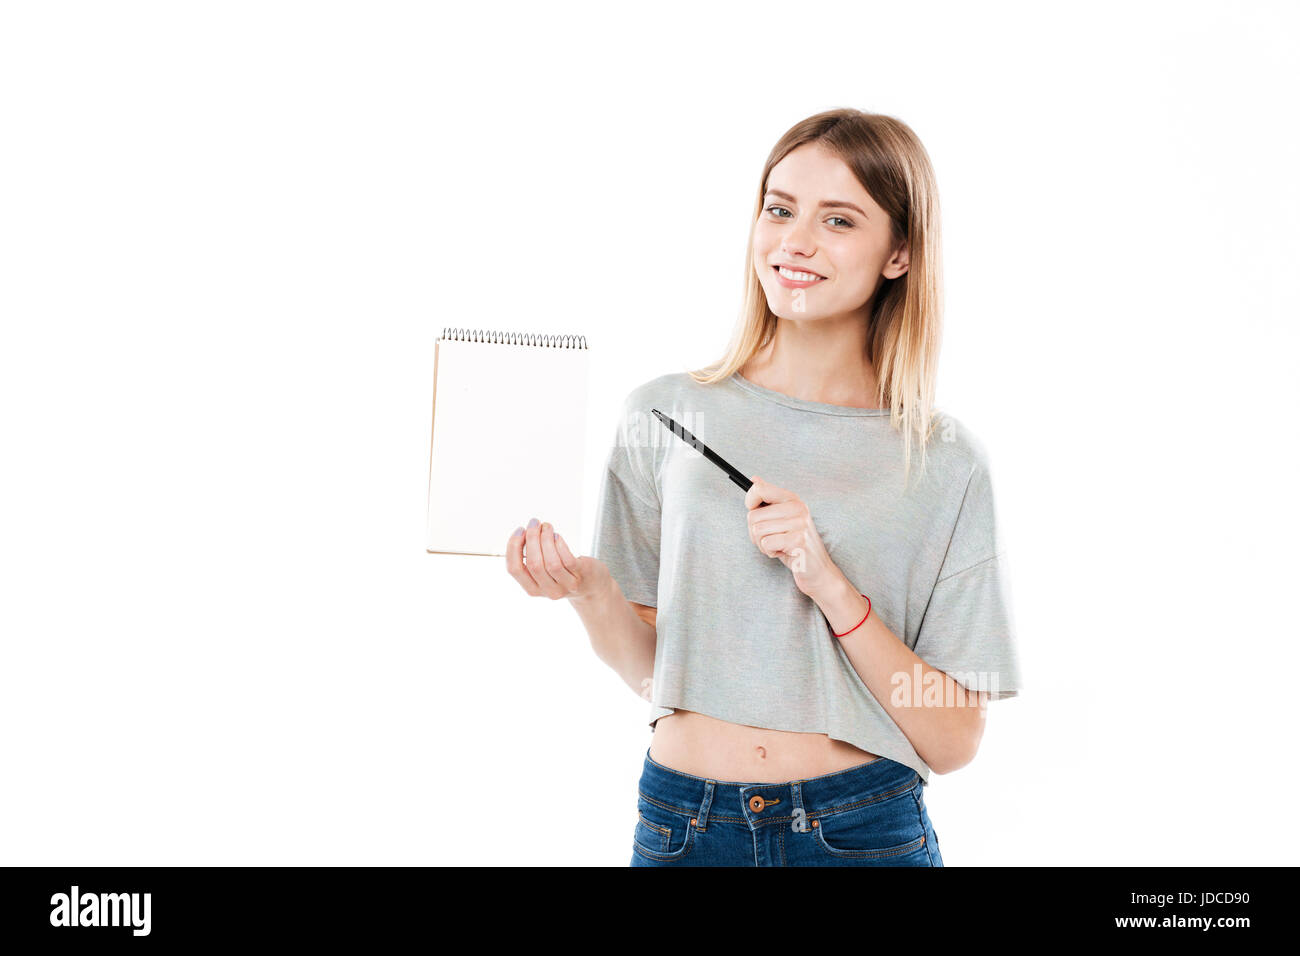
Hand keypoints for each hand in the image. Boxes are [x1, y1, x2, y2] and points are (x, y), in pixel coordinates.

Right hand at [505, 518, 607, 601]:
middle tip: (534, 523)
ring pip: (551, 562)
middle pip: (534, 564)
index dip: (513, 547)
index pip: (514, 569)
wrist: (592, 585)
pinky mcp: (581, 575)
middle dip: (531, 539)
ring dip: (546, 539)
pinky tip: (557, 536)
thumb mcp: (543, 573)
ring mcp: (566, 585)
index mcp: (533, 589)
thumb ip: (531, 559)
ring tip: (546, 527)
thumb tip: (524, 533)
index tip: (519, 530)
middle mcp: (549, 591)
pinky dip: (560, 544)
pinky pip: (567, 559)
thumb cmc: (563, 573)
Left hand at [744, 475, 841, 599]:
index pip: (760, 489)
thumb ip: (768, 500)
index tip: (753, 510)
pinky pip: (766, 544)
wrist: (818, 570)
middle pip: (753, 516)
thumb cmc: (794, 545)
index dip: (749, 501)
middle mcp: (797, 508)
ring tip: (778, 546)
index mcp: (792, 499)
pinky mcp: (798, 540)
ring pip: (757, 531)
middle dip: (755, 533)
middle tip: (771, 539)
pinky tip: (783, 553)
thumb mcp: (781, 519)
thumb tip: (753, 479)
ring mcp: (799, 523)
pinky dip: (770, 552)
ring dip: (762, 544)